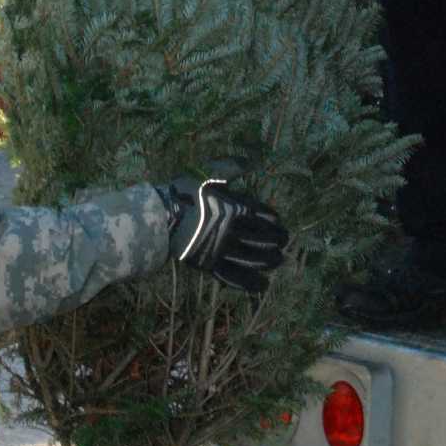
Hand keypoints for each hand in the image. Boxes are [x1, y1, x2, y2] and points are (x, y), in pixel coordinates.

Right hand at [164, 178, 288, 295]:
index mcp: (235, 208)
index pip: (263, 216)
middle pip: (262, 238)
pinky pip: (233, 277)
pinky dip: (249, 282)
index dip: (274, 222)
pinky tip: (261, 285)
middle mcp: (233, 231)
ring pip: (252, 258)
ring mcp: (222, 249)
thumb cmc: (185, 193)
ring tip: (278, 261)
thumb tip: (250, 160)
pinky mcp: (210, 265)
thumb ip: (231, 168)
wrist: (161, 216)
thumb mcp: (209, 175)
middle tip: (283, 243)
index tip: (280, 224)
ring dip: (268, 261)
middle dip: (276, 241)